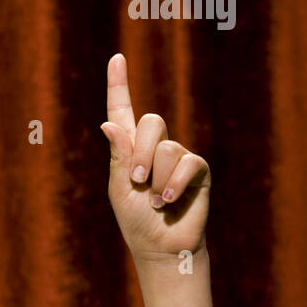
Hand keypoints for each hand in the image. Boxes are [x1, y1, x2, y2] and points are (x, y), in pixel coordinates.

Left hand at [100, 52, 209, 260]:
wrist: (161, 248)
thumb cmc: (137, 222)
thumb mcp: (119, 189)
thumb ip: (118, 157)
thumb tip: (108, 124)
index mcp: (129, 150)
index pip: (122, 111)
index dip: (119, 86)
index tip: (116, 59)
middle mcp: (154, 147)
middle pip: (150, 122)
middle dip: (140, 153)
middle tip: (138, 182)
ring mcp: (177, 156)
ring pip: (167, 148)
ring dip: (157, 179)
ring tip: (156, 202)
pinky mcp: (197, 170)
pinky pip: (186, 163)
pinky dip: (174, 185)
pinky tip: (169, 202)